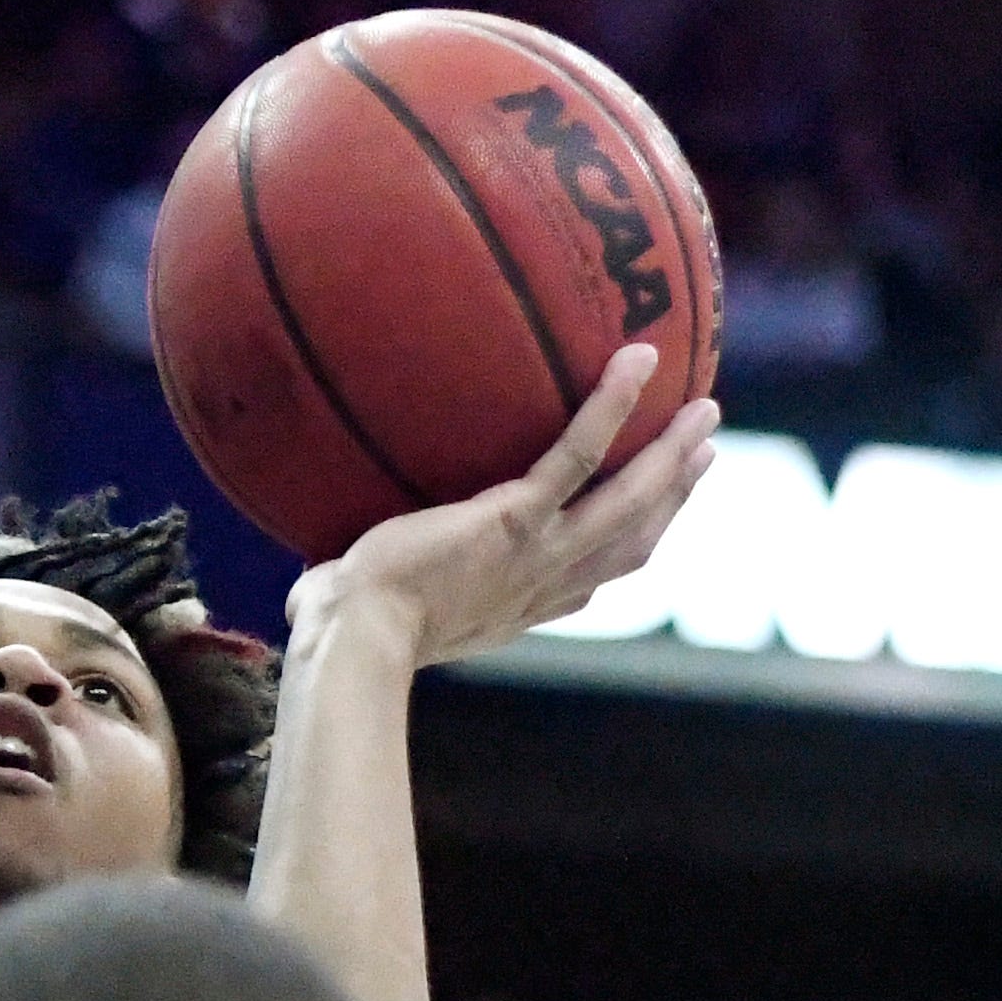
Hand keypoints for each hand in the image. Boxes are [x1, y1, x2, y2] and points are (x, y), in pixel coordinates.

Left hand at [288, 342, 719, 667]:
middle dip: (670, 499)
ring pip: (629, 501)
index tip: (645, 524)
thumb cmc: (342, 636)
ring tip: (706, 410)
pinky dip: (612, 405)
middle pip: (631, 542)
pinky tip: (636, 358)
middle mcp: (540, 586)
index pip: (585, 580)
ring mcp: (537, 553)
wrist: (356, 642)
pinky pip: (579, 454)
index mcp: (514, 608)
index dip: (622, 550)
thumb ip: (344, 592)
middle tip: (702, 454)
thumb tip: (295, 594)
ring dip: (672, 457)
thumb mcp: (358, 613)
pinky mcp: (516, 519)